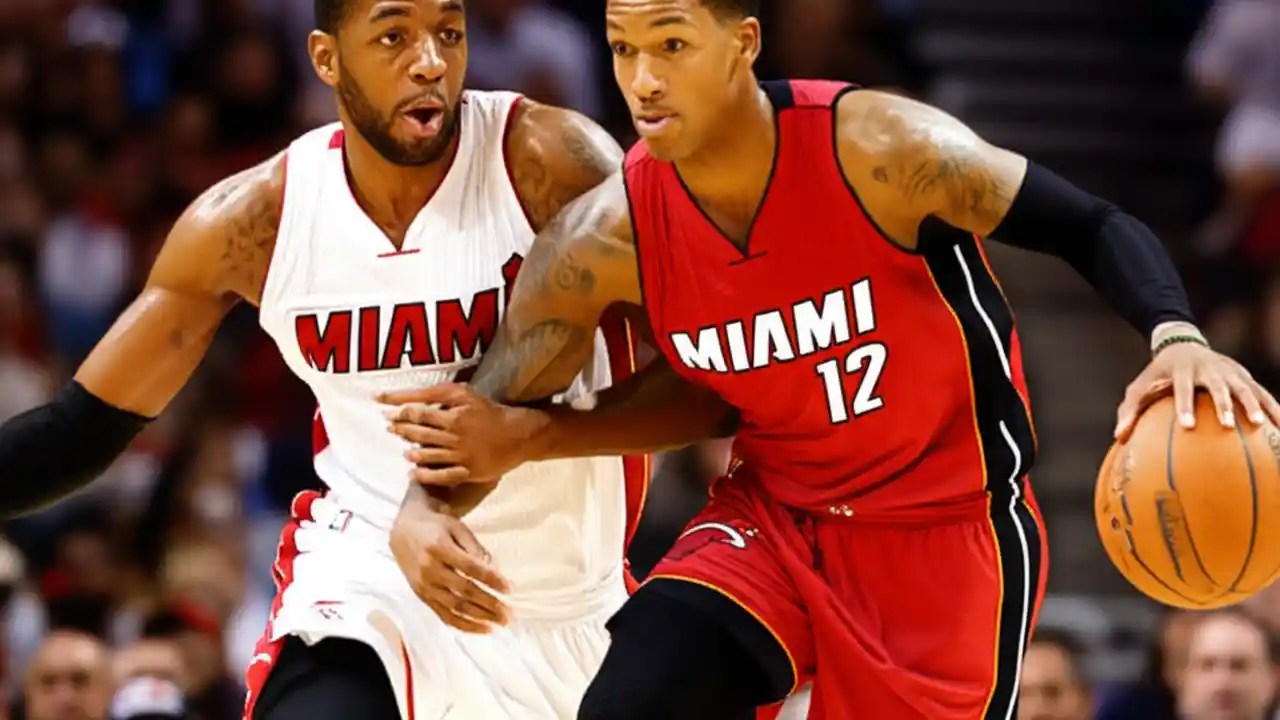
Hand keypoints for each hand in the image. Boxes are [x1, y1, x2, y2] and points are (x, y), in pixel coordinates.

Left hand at [379, 384, 547, 486]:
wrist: (516, 434)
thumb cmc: (488, 411)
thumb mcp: (465, 393)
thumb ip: (438, 393)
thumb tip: (410, 397)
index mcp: (453, 414)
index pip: (417, 411)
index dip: (397, 408)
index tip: (381, 405)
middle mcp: (455, 434)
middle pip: (419, 433)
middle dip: (400, 428)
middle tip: (389, 426)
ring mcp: (460, 455)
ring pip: (426, 455)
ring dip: (411, 452)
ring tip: (404, 451)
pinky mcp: (467, 471)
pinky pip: (440, 476)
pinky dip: (424, 475)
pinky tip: (413, 472)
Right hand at [389, 494, 509, 632]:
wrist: (403, 532)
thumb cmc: (436, 527)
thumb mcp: (456, 527)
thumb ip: (473, 547)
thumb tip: (492, 570)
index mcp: (439, 548)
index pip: (470, 567)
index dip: (491, 579)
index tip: (509, 588)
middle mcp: (429, 570)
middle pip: (464, 591)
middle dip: (489, 604)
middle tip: (509, 613)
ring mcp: (424, 586)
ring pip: (454, 607)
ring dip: (479, 618)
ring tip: (499, 624)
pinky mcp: (422, 597)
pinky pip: (444, 615)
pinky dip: (463, 624)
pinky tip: (481, 628)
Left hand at [1114, 340, 1279, 441]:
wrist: (1182, 344)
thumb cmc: (1158, 374)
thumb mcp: (1139, 387)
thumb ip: (1129, 410)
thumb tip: (1118, 437)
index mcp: (1182, 370)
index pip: (1184, 388)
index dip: (1186, 406)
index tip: (1188, 426)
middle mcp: (1209, 368)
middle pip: (1219, 385)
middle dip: (1224, 404)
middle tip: (1228, 424)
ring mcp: (1229, 371)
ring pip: (1245, 386)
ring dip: (1254, 404)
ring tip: (1261, 424)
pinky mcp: (1244, 376)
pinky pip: (1261, 392)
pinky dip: (1272, 406)